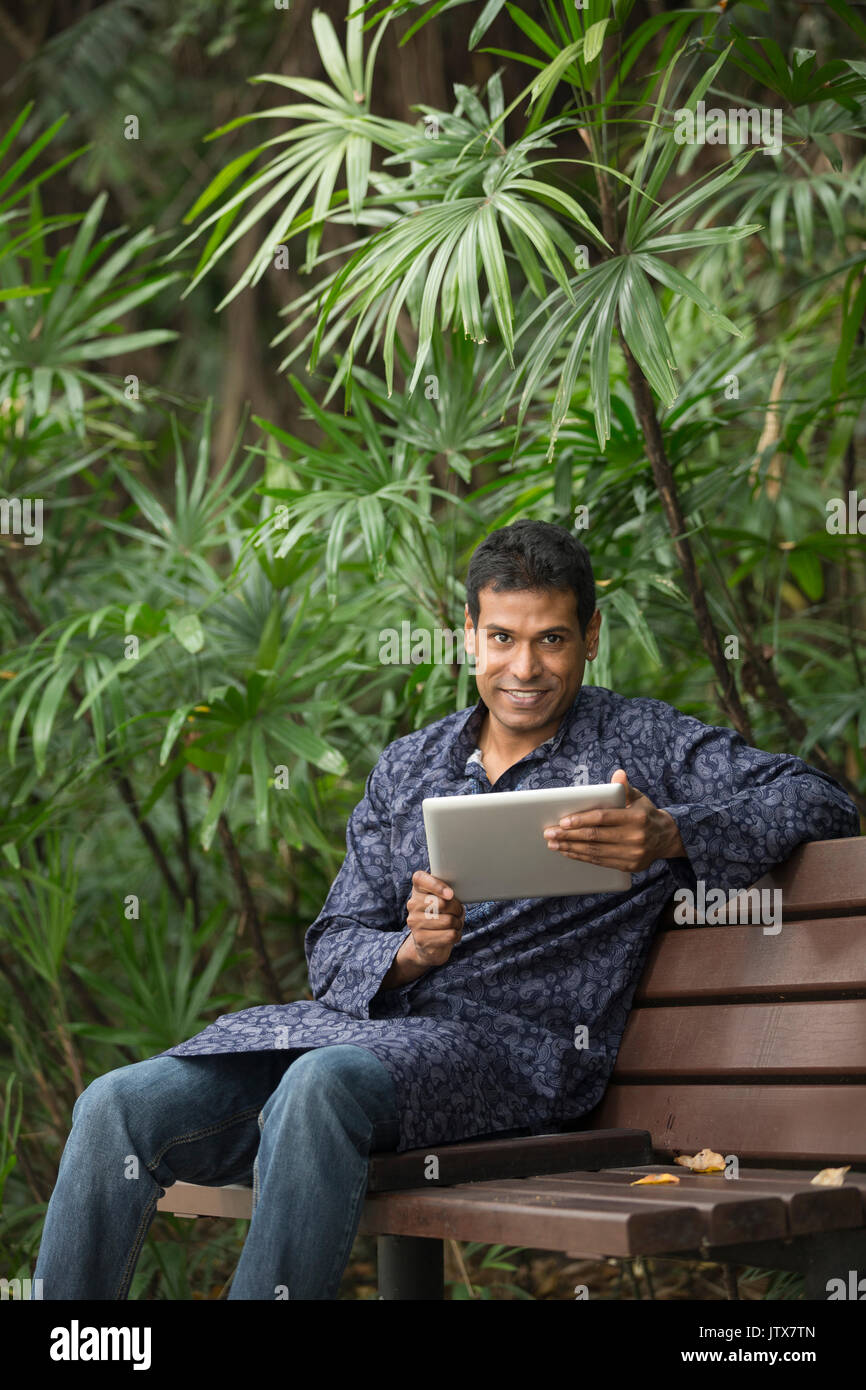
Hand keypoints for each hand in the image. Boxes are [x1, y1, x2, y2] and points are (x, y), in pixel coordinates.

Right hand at [404, 870, 465, 967]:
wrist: (429, 941)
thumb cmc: (442, 913)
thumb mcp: (445, 898)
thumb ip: (447, 892)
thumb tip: (450, 896)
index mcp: (418, 889)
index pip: (420, 879)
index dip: (436, 885)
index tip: (450, 894)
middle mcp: (412, 904)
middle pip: (442, 903)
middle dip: (457, 909)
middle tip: (456, 912)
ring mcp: (414, 922)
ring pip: (448, 921)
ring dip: (457, 923)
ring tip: (454, 924)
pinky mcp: (421, 939)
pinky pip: (449, 935)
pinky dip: (457, 935)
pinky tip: (451, 934)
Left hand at [543, 769, 685, 872]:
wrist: (667, 838)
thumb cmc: (646, 814)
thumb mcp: (640, 798)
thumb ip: (625, 788)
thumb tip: (618, 774)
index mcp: (636, 817)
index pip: (602, 818)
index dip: (581, 820)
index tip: (562, 821)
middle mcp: (635, 837)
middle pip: (595, 836)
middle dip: (569, 835)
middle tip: (549, 833)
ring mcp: (632, 854)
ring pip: (595, 852)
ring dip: (571, 848)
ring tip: (554, 843)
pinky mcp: (629, 866)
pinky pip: (600, 862)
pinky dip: (582, 857)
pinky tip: (569, 852)